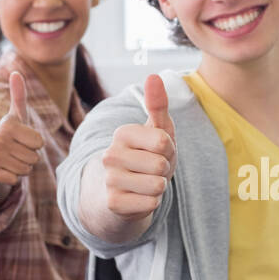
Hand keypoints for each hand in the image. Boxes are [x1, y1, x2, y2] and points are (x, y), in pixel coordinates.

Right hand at [0, 71, 45, 191]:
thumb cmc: (8, 133)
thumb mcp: (16, 115)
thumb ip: (19, 95)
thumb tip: (15, 72)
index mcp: (8, 125)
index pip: (40, 143)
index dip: (34, 143)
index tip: (21, 138)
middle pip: (35, 157)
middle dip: (28, 156)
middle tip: (15, 150)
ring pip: (26, 169)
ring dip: (22, 167)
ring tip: (9, 158)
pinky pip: (16, 180)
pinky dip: (13, 177)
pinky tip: (4, 168)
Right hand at [100, 73, 175, 218]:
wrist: (124, 192)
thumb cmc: (147, 157)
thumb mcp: (157, 131)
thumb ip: (158, 104)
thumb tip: (153, 75)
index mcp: (122, 133)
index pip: (163, 141)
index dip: (169, 149)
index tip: (158, 151)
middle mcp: (110, 154)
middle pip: (161, 164)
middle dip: (164, 170)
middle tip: (152, 171)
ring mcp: (109, 179)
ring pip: (157, 185)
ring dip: (158, 187)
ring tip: (146, 183)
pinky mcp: (113, 203)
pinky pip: (151, 204)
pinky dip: (152, 203)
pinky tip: (139, 198)